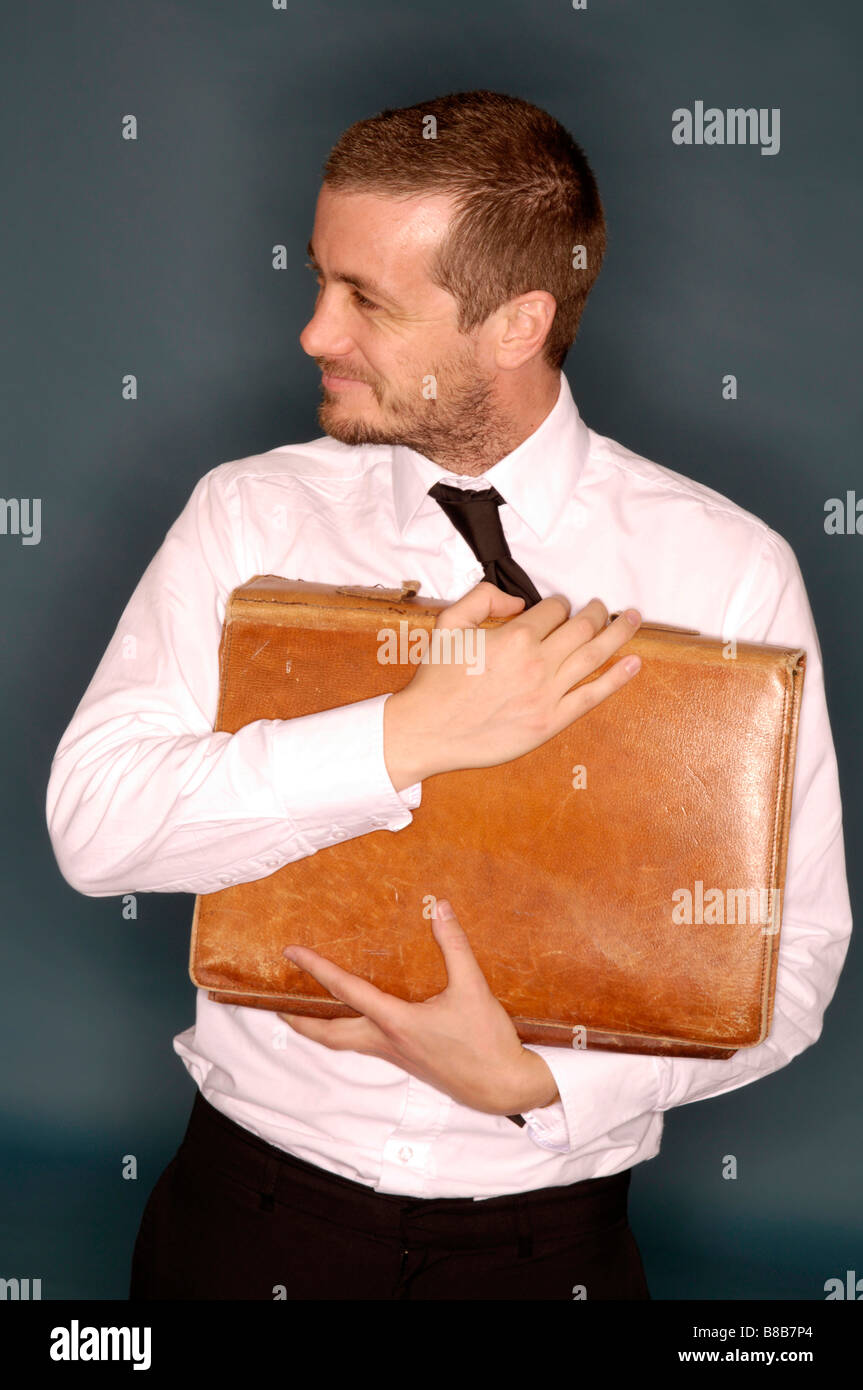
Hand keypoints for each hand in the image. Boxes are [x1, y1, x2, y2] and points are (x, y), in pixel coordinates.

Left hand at [277, 899, 559, 1115]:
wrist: (501, 1087)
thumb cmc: (486, 1041)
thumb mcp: (473, 988)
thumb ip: (455, 946)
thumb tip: (442, 908)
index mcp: (396, 1022)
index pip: (346, 991)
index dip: (317, 969)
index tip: (292, 953)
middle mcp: (386, 1041)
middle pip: (328, 1034)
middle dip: (300, 1021)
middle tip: (277, 1007)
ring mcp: (395, 1055)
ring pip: (344, 1044)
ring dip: (320, 1030)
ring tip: (305, 1015)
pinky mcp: (406, 1061)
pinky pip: (364, 1046)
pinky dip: (347, 1033)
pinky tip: (356, 1022)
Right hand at [383, 582, 640, 788]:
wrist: (427, 730)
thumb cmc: (436, 680)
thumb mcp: (449, 623)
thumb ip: (483, 598)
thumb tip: (519, 600)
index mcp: (515, 636)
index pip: (554, 610)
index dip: (560, 604)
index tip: (560, 608)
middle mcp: (537, 663)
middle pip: (583, 627)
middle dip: (596, 612)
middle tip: (602, 607)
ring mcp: (548, 694)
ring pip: (595, 655)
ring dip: (619, 633)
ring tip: (632, 619)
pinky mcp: (551, 721)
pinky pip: (593, 695)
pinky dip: (617, 678)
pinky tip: (633, 663)